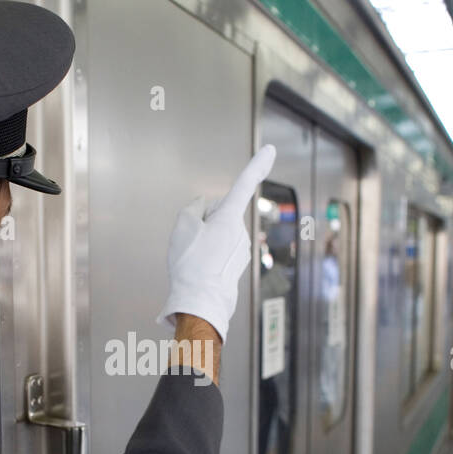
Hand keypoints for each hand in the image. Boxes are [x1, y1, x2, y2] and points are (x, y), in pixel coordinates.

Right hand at [157, 145, 276, 342]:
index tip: (270, 151)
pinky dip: (210, 253)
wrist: (200, 302)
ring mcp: (241, 249)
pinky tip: (200, 266)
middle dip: (206, 220)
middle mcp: (241, 232)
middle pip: (221, 213)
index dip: (257, 165)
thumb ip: (193, 208)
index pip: (244, 184)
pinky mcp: (237, 264)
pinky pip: (221, 249)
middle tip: (192, 241)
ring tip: (195, 258)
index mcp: (230, 218)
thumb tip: (202, 206)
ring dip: (206, 239)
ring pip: (220, 232)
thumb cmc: (192, 266)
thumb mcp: (182, 227)